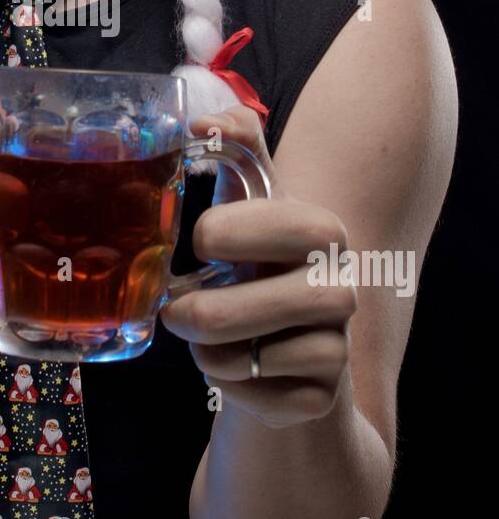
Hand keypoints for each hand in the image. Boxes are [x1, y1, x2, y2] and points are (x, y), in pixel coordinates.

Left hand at [158, 104, 356, 428]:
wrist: (283, 357)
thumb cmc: (255, 269)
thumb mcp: (245, 205)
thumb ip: (235, 149)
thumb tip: (202, 122)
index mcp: (320, 230)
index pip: (277, 223)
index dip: (224, 233)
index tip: (200, 241)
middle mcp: (340, 284)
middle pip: (257, 302)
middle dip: (201, 311)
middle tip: (177, 310)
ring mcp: (339, 346)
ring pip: (251, 355)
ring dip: (209, 351)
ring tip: (208, 339)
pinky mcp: (324, 397)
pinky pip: (259, 397)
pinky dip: (230, 388)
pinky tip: (239, 371)